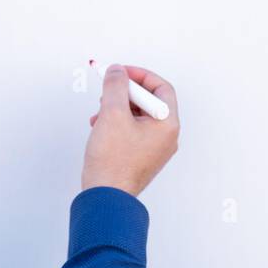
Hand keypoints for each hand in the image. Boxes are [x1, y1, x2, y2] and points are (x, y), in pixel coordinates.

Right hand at [81, 64, 179, 195]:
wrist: (106, 196)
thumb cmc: (113, 162)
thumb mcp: (112, 113)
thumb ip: (116, 86)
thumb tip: (117, 71)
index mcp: (167, 125)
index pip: (160, 88)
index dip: (140, 76)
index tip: (121, 72)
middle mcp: (165, 137)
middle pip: (149, 102)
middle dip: (125, 93)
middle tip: (108, 91)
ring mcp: (153, 149)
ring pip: (138, 117)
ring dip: (117, 109)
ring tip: (100, 113)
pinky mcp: (140, 157)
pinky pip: (132, 132)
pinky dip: (116, 124)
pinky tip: (100, 128)